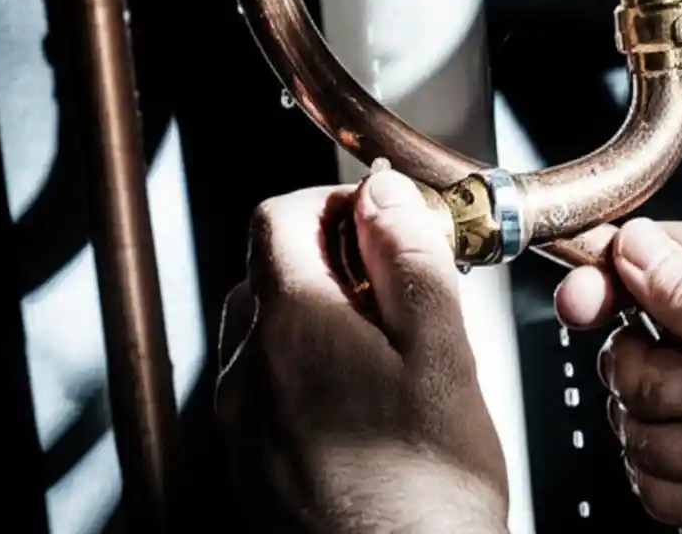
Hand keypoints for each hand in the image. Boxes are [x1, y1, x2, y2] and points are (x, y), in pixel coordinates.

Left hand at [216, 169, 507, 532]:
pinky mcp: (250, 463)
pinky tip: (364, 403)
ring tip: (387, 349)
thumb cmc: (427, 488)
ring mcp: (240, 422)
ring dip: (317, 315)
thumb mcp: (441, 351)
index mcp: (293, 325)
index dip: (335, 202)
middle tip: (398, 285)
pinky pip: (265, 388)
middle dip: (332, 258)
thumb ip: (408, 258)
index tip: (384, 220)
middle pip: (270, 270)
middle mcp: (248, 370)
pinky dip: (305, 369)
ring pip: (266, 331)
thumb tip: (382, 192)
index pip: (280, 216)